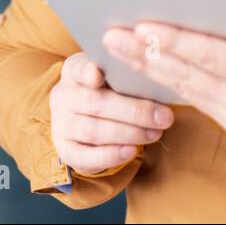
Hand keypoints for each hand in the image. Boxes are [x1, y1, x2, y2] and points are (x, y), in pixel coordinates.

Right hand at [49, 51, 175, 175]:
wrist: (90, 120)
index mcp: (74, 71)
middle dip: (134, 111)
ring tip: (155, 133)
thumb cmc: (110, 92)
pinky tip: (131, 151)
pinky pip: (85, 157)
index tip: (99, 73)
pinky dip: (110, 155)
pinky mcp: (65, 150)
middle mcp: (62, 96)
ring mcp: (61, 124)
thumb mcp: (115, 78)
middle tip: (164, 117)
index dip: (87, 71)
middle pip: (94, 103)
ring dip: (129, 134)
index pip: (77, 68)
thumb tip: (160, 79)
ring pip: (93, 131)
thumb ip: (129, 76)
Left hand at [101, 5, 225, 150]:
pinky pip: (190, 98)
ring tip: (115, 47)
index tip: (144, 25)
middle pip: (186, 74)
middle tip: (111, 34)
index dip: (176, 40)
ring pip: (182, 88)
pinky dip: (164, 81)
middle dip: (146, 53)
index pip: (211, 56)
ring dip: (147, 67)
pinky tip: (141, 65)